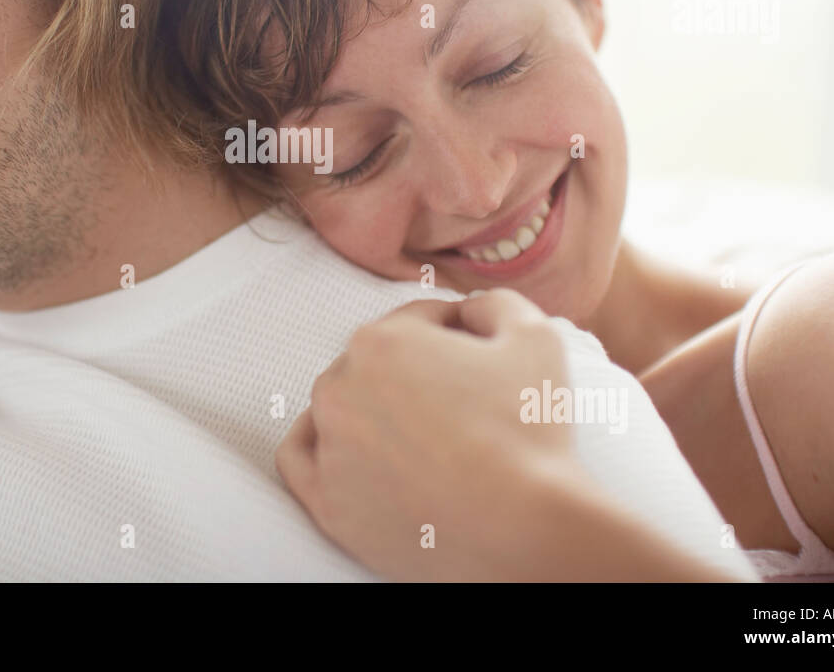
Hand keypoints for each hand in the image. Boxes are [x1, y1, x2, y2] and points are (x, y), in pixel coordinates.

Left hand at [276, 289, 581, 580]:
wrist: (526, 531)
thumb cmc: (531, 430)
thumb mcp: (533, 334)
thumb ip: (492, 303)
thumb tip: (467, 311)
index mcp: (380, 341)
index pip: (416, 322)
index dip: (456, 335)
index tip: (481, 360)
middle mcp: (339, 389)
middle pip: (373, 363)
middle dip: (411, 372)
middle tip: (457, 400)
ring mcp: (328, 449)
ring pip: (336, 407)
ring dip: (368, 406)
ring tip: (416, 428)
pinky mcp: (328, 504)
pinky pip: (299, 460)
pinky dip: (318, 445)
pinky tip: (347, 446)